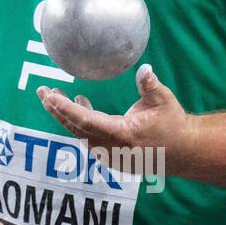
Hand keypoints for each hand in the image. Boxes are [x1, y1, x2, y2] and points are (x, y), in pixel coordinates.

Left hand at [37, 64, 198, 176]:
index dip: (66, 109)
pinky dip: (80, 122)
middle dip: (57, 110)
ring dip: (66, 115)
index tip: (50, 96)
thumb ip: (150, 85)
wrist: (182, 152)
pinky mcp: (111, 155)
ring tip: (54, 95)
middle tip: (42, 91)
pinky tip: (79, 103)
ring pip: (80, 134)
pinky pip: (89, 137)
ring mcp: (110, 155)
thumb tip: (144, 69)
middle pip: (76, 128)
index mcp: (123, 134)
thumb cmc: (173, 124)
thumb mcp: (164, 101)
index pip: (86, 121)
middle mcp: (112, 148)